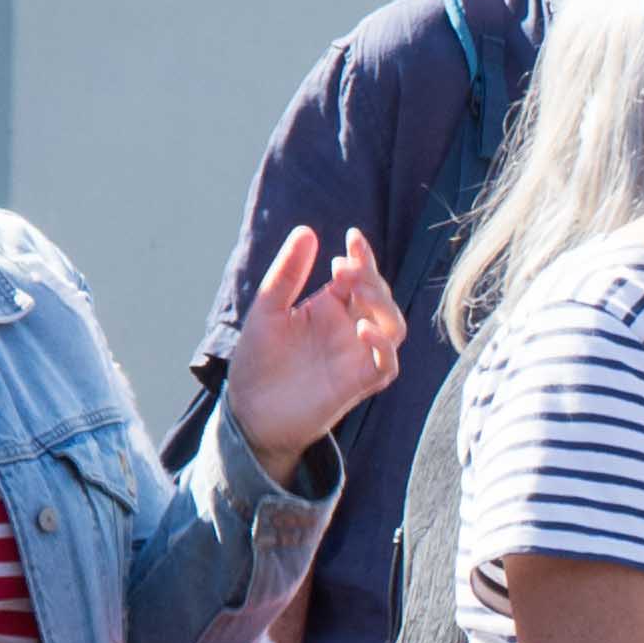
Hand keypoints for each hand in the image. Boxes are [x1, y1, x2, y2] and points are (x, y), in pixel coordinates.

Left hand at [224, 225, 409, 484]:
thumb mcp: (267, 309)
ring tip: (359, 290)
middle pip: (380, 298)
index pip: (358, 277)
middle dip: (371, 277)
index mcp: (330, 308)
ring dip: (383, 305)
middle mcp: (349, 330)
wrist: (249, 412)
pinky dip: (383, 346)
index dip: (363, 257)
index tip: (353, 238)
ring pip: (393, 326)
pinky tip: (363, 329)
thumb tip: (308, 231)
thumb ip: (287, 273)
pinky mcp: (358, 384)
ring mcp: (356, 356)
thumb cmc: (258, 362)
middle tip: (346, 268)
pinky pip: (387, 364)